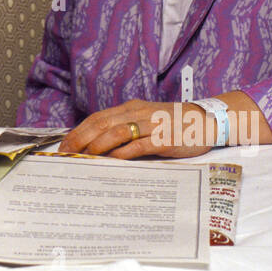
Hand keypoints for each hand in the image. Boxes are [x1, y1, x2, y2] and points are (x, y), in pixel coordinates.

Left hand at [59, 100, 212, 158]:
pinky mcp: (165, 139)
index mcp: (131, 108)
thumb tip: (97, 145)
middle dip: (81, 139)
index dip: (79, 131)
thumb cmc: (174, 123)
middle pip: (102, 123)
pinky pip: (139, 145)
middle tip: (66, 154)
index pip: (98, 117)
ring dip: (97, 146)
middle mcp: (139, 113)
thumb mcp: (147, 119)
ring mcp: (152, 125)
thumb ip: (126, 128)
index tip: (64, 146)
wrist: (207, 120)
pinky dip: (122, 153)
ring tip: (83, 158)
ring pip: (117, 132)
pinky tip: (111, 162)